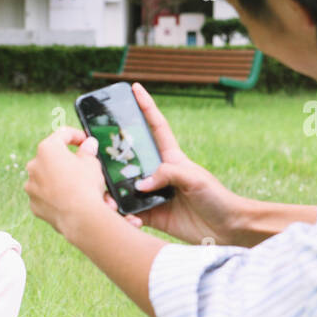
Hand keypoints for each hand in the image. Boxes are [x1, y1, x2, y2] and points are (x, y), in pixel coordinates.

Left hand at [23, 126, 113, 239]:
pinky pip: (47, 196)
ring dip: (64, 181)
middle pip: (53, 159)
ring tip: (84, 190)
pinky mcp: (34, 204)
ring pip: (50, 179)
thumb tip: (88, 144)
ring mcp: (31, 186)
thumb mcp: (92, 163)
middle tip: (85, 168)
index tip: (85, 142)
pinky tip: (74, 203)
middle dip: (69, 162)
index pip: (62, 134)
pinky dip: (58, 198)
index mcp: (48, 149)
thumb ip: (87, 151)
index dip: (77, 136)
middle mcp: (34, 165)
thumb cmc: (85, 186)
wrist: (80, 217)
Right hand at [120, 83, 250, 245]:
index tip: (135, 87)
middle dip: (110, 154)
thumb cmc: (216, 198)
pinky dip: (124, 217)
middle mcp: (158, 173)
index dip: (146, 106)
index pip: (156, 126)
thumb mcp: (195, 178)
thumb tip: (140, 183)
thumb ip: (167, 174)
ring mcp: (153, 194)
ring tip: (107, 201)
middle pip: (129, 158)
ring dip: (112, 193)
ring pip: (123, 187)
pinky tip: (128, 220)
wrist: (226, 229)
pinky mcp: (150, 215)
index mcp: (171, 158)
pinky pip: (129, 213)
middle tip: (90, 150)